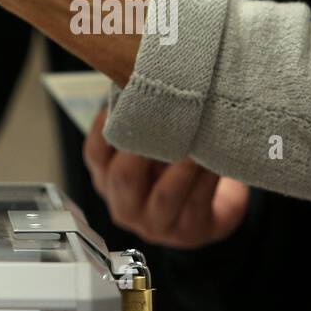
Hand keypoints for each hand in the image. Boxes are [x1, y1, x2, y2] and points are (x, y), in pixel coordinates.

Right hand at [84, 108, 249, 248]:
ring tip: (199, 137)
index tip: (128, 98)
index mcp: (107, 181)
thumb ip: (146, 126)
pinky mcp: (185, 233)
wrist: (212, 211)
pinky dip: (207, 178)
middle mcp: (123, 206)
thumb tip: (145, 77)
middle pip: (123, 177)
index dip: (108, 126)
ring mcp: (153, 224)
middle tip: (166, 117)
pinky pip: (196, 201)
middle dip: (146, 146)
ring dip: (183, 163)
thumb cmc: (178, 174)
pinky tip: (215, 158)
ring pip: (164, 193)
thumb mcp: (154, 150)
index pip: (95, 154)